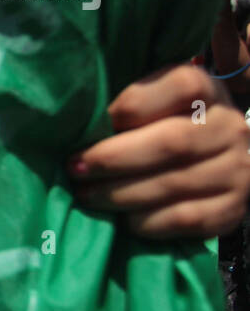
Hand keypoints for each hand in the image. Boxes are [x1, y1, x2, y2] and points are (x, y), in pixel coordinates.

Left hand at [70, 64, 249, 239]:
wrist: (216, 158)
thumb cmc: (164, 123)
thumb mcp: (152, 99)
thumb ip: (126, 104)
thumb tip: (76, 124)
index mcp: (206, 89)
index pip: (176, 88)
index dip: (125, 109)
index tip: (87, 128)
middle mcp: (229, 126)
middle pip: (171, 142)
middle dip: (113, 159)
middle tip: (76, 169)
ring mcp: (237, 169)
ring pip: (173, 184)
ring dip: (119, 195)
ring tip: (86, 196)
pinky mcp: (232, 208)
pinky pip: (186, 219)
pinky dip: (147, 221)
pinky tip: (122, 219)